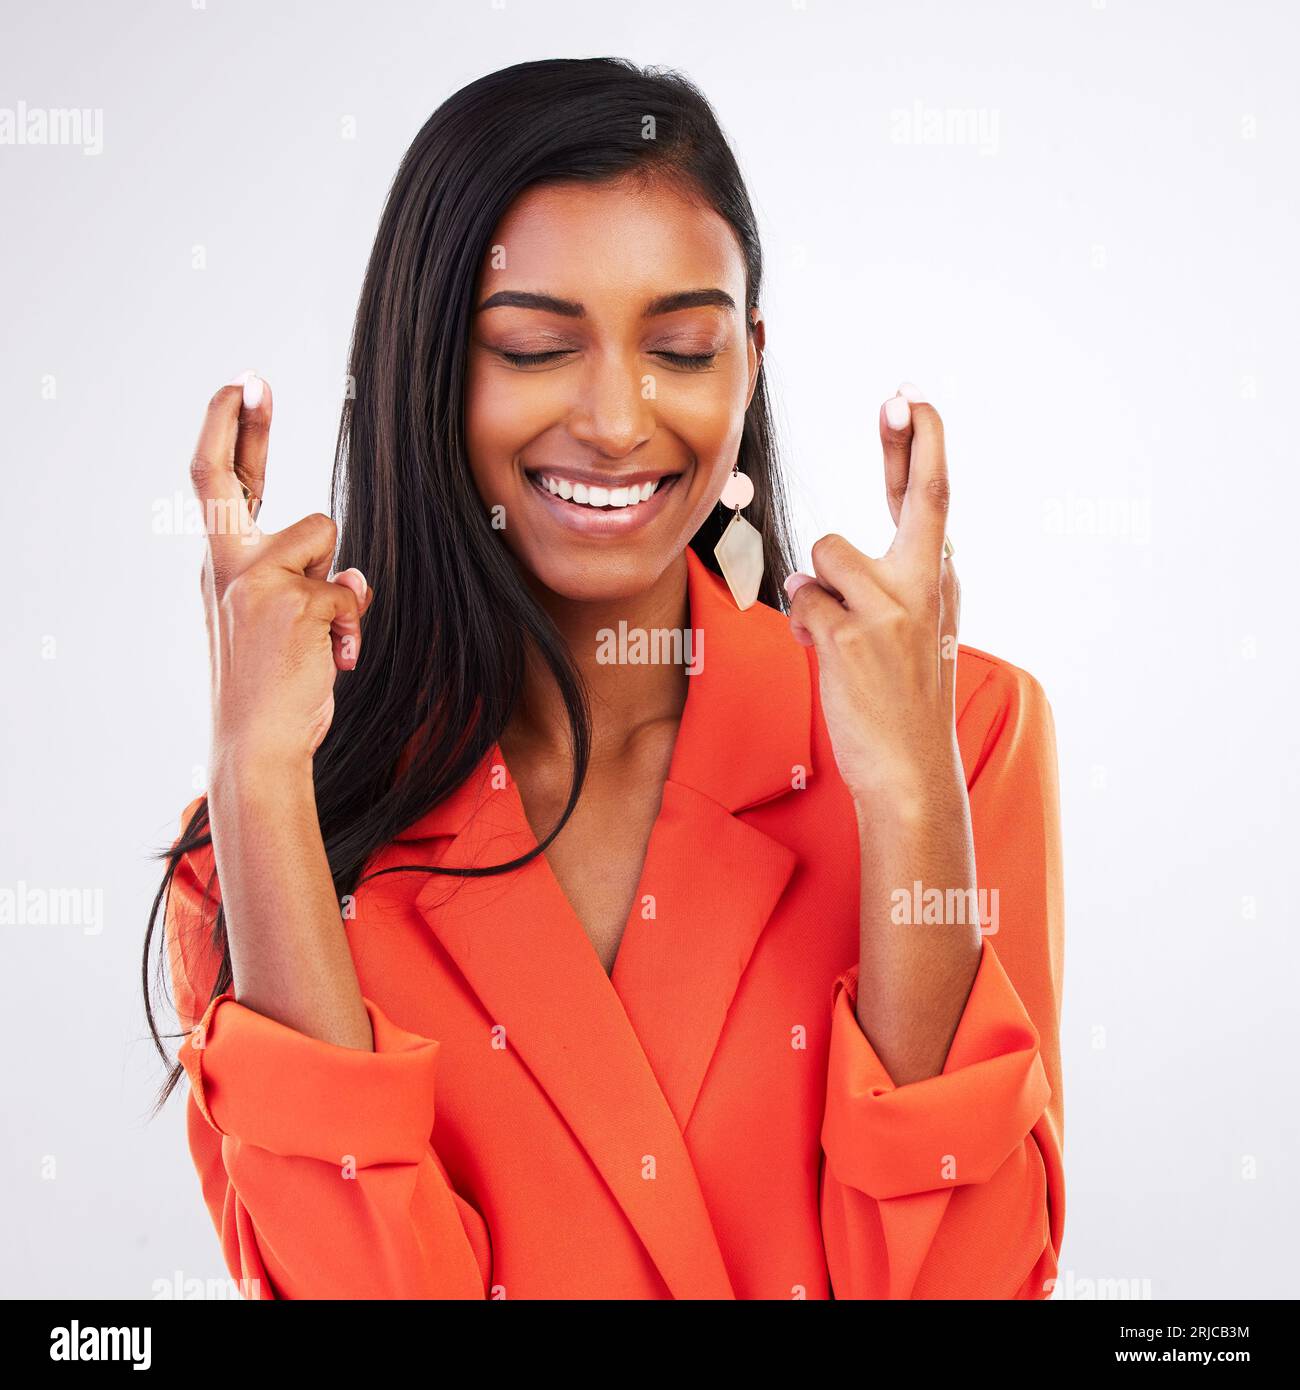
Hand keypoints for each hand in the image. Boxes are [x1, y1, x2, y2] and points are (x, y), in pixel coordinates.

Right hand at [189, 372, 373, 768]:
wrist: (258, 745)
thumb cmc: (273, 689)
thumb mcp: (279, 626)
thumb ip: (307, 584)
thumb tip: (353, 575)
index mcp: (222, 570)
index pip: (217, 489)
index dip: (227, 435)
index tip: (239, 389)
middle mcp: (227, 567)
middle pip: (229, 479)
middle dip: (240, 422)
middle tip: (252, 378)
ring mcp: (256, 581)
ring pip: (325, 536)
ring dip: (338, 585)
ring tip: (322, 639)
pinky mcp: (292, 600)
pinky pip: (349, 590)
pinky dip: (351, 626)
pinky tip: (332, 660)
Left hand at [785, 384, 961, 807]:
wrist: (909, 769)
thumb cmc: (902, 702)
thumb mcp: (914, 637)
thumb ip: (878, 588)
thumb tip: (814, 564)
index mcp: (940, 583)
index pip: (933, 500)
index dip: (923, 445)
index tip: (911, 400)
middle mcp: (927, 585)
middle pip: (922, 495)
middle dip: (913, 439)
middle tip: (900, 395)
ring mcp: (891, 607)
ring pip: (825, 553)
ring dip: (816, 590)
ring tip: (839, 638)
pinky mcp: (851, 632)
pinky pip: (801, 598)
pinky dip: (803, 626)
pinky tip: (829, 659)